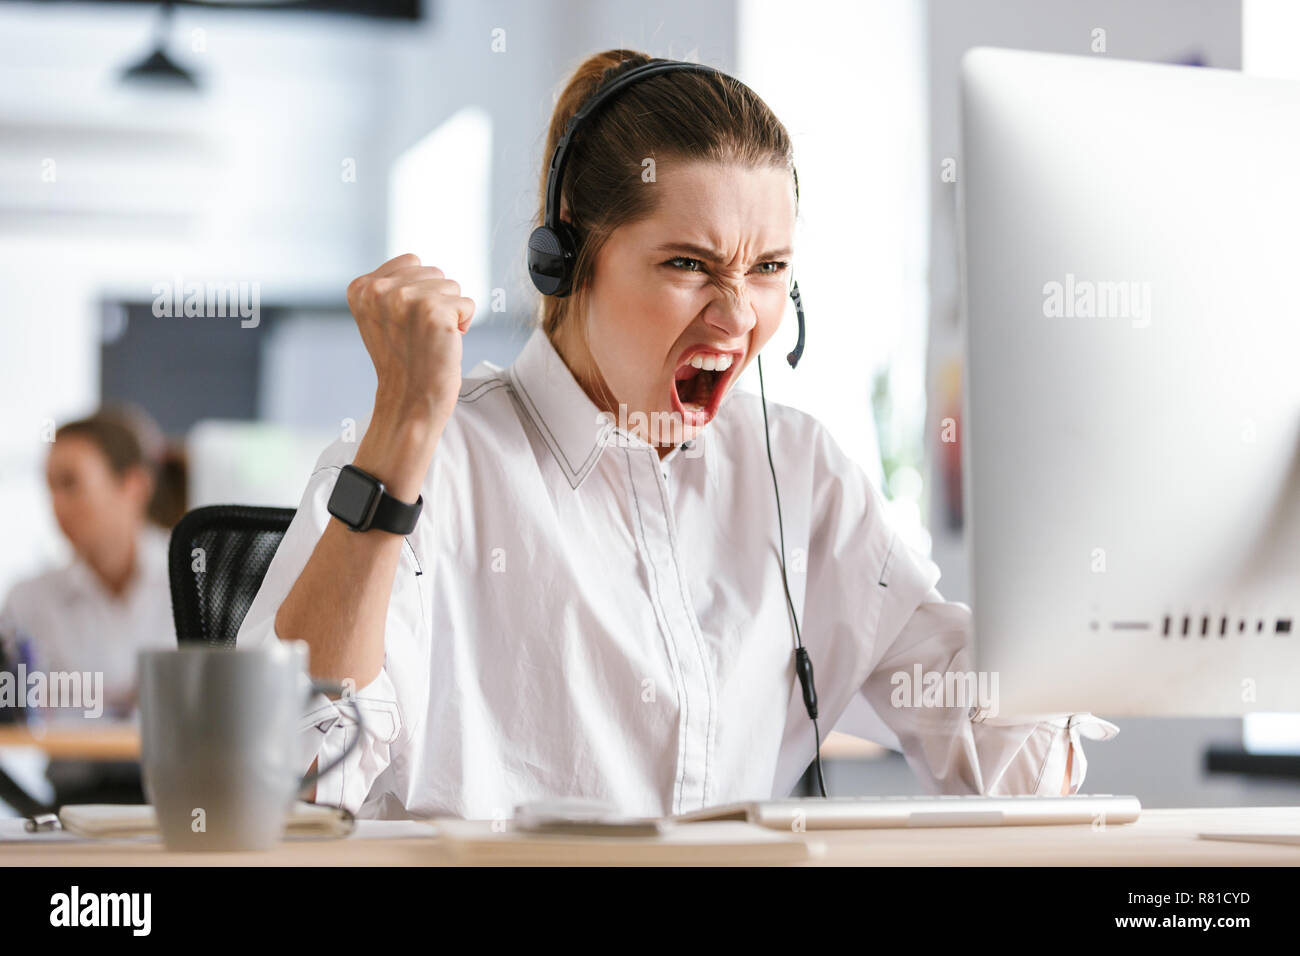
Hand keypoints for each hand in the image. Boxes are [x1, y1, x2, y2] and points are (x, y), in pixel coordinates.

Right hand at [345, 253, 475, 428]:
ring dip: (450, 312)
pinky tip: (445, 342)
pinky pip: (468, 304)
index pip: (412, 261)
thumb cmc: (403, 360)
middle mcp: (380, 289)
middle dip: (436, 300)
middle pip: (434, 271)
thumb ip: (391, 286)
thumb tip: (419, 263)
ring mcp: (406, 298)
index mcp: (362, 287)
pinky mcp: (434, 311)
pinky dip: (464, 324)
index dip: (419, 291)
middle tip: (421, 333)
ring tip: (432, 338)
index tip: (406, 322)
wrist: (410, 400)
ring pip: (452, 286)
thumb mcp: (380, 316)